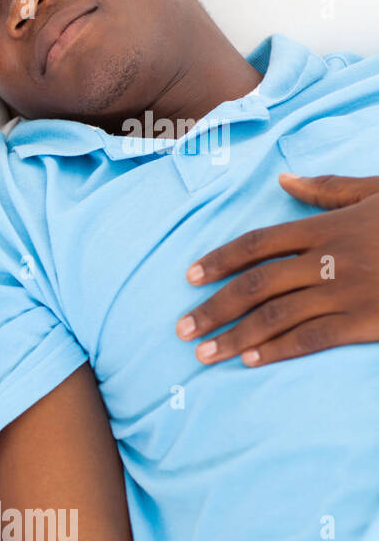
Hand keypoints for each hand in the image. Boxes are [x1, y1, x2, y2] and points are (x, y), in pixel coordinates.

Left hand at [177, 173, 378, 365]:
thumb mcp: (378, 192)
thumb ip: (329, 190)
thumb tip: (284, 180)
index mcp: (328, 227)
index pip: (258, 244)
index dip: (220, 261)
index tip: (190, 278)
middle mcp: (330, 259)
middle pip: (256, 284)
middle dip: (214, 307)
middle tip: (181, 329)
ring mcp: (348, 292)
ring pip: (276, 315)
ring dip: (234, 335)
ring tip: (202, 353)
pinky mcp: (366, 321)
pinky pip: (312, 338)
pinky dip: (276, 349)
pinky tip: (248, 360)